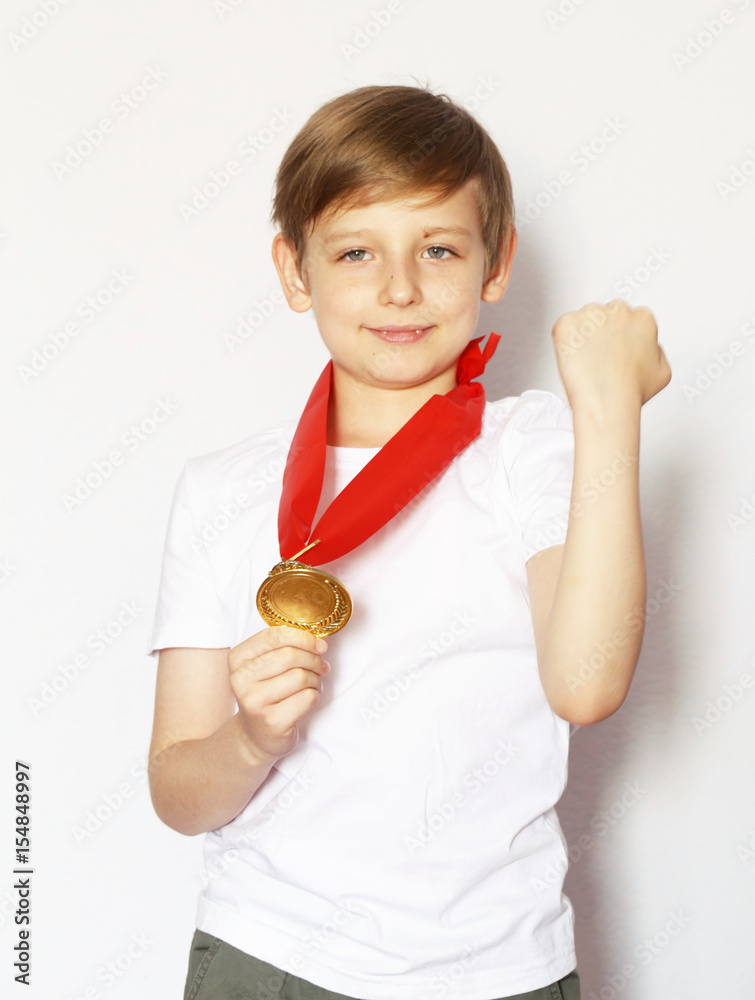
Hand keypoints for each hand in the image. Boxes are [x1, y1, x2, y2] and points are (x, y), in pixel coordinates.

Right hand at [227, 626, 328, 761]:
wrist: (256, 735)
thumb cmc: (267, 694)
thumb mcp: (265, 666)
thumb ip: (284, 648)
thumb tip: (317, 643)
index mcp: (238, 658)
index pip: (274, 636)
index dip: (303, 637)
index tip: (319, 645)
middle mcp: (241, 679)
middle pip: (290, 656)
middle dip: (314, 660)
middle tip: (321, 667)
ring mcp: (254, 701)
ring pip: (300, 676)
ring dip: (316, 679)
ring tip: (313, 684)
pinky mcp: (272, 721)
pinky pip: (307, 697)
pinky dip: (315, 695)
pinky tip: (309, 698)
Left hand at [552, 300, 671, 414]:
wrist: (607, 401)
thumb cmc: (632, 390)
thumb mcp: (663, 371)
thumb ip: (656, 350)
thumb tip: (649, 347)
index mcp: (643, 318)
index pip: (629, 318)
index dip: (621, 336)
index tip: (617, 349)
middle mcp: (618, 310)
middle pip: (606, 315)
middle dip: (603, 332)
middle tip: (600, 357)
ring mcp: (590, 315)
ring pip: (585, 321)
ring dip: (584, 336)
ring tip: (587, 361)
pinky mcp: (566, 324)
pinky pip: (563, 329)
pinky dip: (565, 342)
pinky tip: (575, 359)